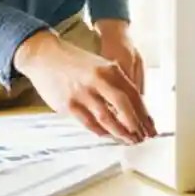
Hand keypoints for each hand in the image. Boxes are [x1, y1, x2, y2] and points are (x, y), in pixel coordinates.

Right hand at [14, 30, 156, 143]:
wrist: (44, 55)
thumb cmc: (73, 61)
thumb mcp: (98, 65)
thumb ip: (114, 83)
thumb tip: (130, 106)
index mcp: (109, 69)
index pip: (133, 94)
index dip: (144, 113)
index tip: (151, 126)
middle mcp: (98, 80)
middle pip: (124, 107)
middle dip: (136, 125)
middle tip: (143, 137)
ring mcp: (83, 93)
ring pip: (107, 118)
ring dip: (120, 132)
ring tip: (128, 140)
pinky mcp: (69, 104)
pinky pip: (89, 122)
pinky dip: (100, 131)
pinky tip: (106, 134)